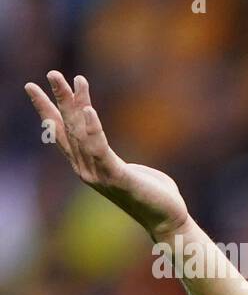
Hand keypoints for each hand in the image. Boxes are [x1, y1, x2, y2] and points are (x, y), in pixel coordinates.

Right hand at [24, 70, 189, 242]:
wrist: (167, 221)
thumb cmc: (153, 195)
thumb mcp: (128, 171)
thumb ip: (113, 159)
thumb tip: (111, 152)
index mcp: (87, 165)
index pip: (61, 133)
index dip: (46, 109)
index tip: (33, 86)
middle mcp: (86, 169)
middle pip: (68, 127)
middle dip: (60, 99)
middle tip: (52, 73)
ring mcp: (99, 174)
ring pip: (81, 133)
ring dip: (76, 105)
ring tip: (72, 80)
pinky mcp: (117, 177)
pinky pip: (100, 149)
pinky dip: (93, 129)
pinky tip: (90, 110)